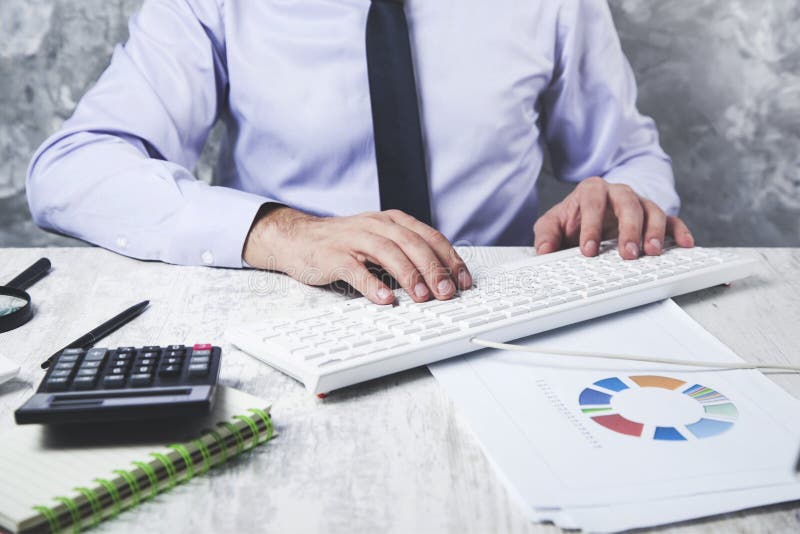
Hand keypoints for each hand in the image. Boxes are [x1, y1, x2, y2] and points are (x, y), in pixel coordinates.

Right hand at [243, 205, 471, 303]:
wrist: (298, 238)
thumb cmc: (344, 243)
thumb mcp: (380, 239)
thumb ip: (407, 252)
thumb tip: (442, 278)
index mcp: (393, 221)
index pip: (430, 237)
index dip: (450, 259)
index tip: (464, 281)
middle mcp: (377, 225)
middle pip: (413, 244)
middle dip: (434, 269)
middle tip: (448, 292)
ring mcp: (355, 239)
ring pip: (389, 253)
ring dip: (409, 275)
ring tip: (422, 297)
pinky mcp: (335, 256)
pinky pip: (356, 270)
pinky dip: (372, 285)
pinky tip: (385, 299)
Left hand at [533, 177, 693, 258]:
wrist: (587, 217)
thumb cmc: (571, 220)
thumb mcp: (552, 224)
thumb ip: (545, 235)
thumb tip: (543, 250)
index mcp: (592, 191)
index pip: (593, 203)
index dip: (591, 226)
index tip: (588, 250)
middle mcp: (618, 193)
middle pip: (628, 205)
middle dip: (628, 230)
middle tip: (627, 253)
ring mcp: (639, 203)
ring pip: (652, 211)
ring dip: (654, 232)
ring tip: (652, 253)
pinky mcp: (653, 216)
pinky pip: (672, 220)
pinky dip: (679, 231)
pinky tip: (685, 244)